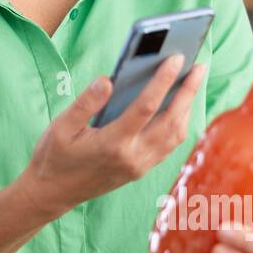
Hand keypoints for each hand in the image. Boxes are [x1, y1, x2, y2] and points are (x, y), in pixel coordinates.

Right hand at [16, 53, 207, 221]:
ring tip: (192, 82)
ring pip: (175, 135)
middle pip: (171, 121)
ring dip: (187, 107)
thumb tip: (107, 80)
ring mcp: (140, 166)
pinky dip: (179, 123)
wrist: (53, 193)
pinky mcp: (141, 170)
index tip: (175, 58)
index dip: (163, 80)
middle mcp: (132, 157)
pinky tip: (179, 106)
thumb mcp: (61, 127)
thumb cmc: (54, 157)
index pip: (146, 107)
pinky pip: (169, 145)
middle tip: (199, 66)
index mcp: (112, 144)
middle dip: (188, 92)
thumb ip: (85, 104)